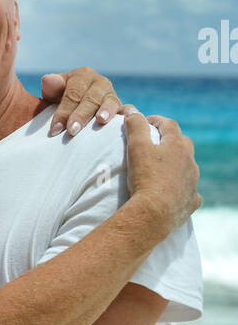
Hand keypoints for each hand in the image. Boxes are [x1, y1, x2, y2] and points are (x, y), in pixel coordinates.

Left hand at [42, 68, 122, 136]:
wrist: (80, 111)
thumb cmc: (64, 104)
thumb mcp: (54, 96)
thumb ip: (51, 89)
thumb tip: (47, 80)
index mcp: (82, 76)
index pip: (72, 93)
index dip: (63, 111)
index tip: (55, 129)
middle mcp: (100, 82)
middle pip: (90, 98)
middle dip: (80, 115)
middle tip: (71, 130)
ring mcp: (113, 95)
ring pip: (110, 102)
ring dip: (105, 111)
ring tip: (100, 120)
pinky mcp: (123, 108)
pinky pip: (128, 109)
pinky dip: (127, 114)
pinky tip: (125, 120)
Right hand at [124, 108, 201, 234]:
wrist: (154, 213)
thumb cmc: (145, 177)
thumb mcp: (136, 147)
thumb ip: (135, 126)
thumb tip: (132, 111)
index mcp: (177, 146)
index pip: (169, 124)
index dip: (156, 120)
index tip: (145, 122)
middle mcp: (190, 161)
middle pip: (183, 143)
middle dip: (171, 140)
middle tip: (156, 143)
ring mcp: (193, 182)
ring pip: (188, 167)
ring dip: (178, 164)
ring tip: (162, 168)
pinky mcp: (191, 200)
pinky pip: (190, 191)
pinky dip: (183, 188)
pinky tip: (174, 192)